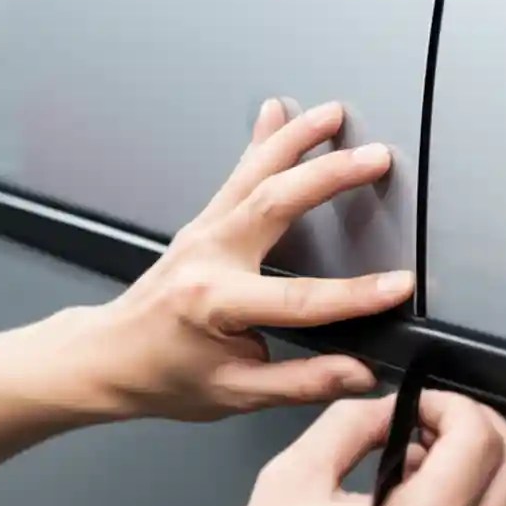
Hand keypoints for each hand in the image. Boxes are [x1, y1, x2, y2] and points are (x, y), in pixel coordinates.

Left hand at [62, 99, 413, 420]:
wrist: (107, 357)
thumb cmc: (164, 378)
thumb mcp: (236, 394)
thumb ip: (302, 382)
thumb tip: (359, 374)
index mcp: (216, 304)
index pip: (300, 298)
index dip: (356, 294)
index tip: (398, 285)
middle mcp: (207, 257)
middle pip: (275, 204)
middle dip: (329, 176)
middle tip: (374, 159)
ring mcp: (203, 233)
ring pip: (254, 175)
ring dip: (296, 139)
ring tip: (333, 115)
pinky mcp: (203, 224)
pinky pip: (237, 175)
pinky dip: (261, 141)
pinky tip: (276, 111)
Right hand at [166, 392, 505, 505]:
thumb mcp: (289, 482)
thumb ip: (349, 425)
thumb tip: (392, 407)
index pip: (481, 439)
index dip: (451, 404)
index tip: (414, 404)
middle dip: (476, 427)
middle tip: (426, 420)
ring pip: (503, 502)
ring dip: (470, 465)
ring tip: (407, 461)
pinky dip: (459, 502)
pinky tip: (403, 501)